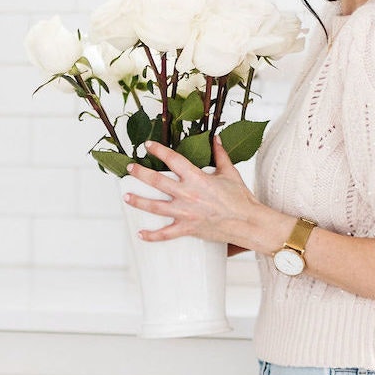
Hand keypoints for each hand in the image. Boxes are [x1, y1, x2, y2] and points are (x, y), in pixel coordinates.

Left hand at [124, 135, 262, 245]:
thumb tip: (215, 138)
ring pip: (156, 207)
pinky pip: (166, 234)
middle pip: (157, 182)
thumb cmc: (240, 198)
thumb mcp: (230, 172)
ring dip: (139, 201)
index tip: (147, 145)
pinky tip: (141, 233)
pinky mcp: (188, 229)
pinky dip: (152, 236)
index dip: (158, 150)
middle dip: (140, 174)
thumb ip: (220, 154)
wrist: (248, 222)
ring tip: (126, 196)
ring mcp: (186, 213)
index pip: (173, 159)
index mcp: (197, 178)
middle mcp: (188, 194)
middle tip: (130, 168)